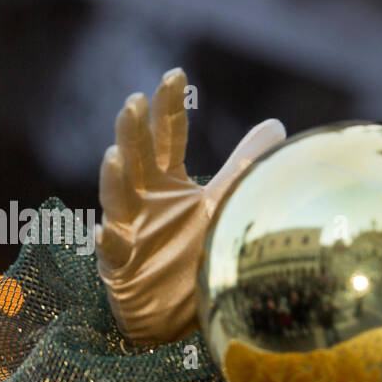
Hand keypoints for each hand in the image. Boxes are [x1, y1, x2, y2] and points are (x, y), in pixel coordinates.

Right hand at [95, 68, 284, 346]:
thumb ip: (242, 164)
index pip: (166, 137)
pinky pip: (113, 252)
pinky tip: (106, 232)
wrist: (174, 307)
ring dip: (114, 178)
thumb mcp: (221, 200)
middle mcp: (142, 199)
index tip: (174, 74)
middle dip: (133, 131)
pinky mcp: (121, 264)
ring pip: (117, 198)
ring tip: (114, 154)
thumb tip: (276, 124)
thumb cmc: (190, 248)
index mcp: (164, 181)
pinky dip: (109, 242)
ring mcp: (127, 229)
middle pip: (136, 157)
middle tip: (135, 102)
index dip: (169, 107)